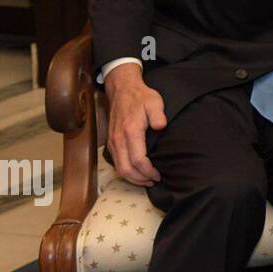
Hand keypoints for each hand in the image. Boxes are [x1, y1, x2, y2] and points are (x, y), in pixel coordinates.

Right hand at [105, 63, 165, 186]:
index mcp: (130, 131)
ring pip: (119, 168)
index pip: (138, 160)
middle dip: (140, 179)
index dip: (148, 171)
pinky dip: (126, 171)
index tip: (159, 174)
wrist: (122, 90)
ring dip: (133, 178)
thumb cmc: (140, 97)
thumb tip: (161, 126)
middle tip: (154, 181)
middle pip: (126, 169)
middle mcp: (118, 139)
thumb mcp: (154, 102)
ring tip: (147, 180)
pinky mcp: (111, 142)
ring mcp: (113, 141)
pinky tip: (137, 172)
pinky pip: (116, 162)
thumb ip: (158, 115)